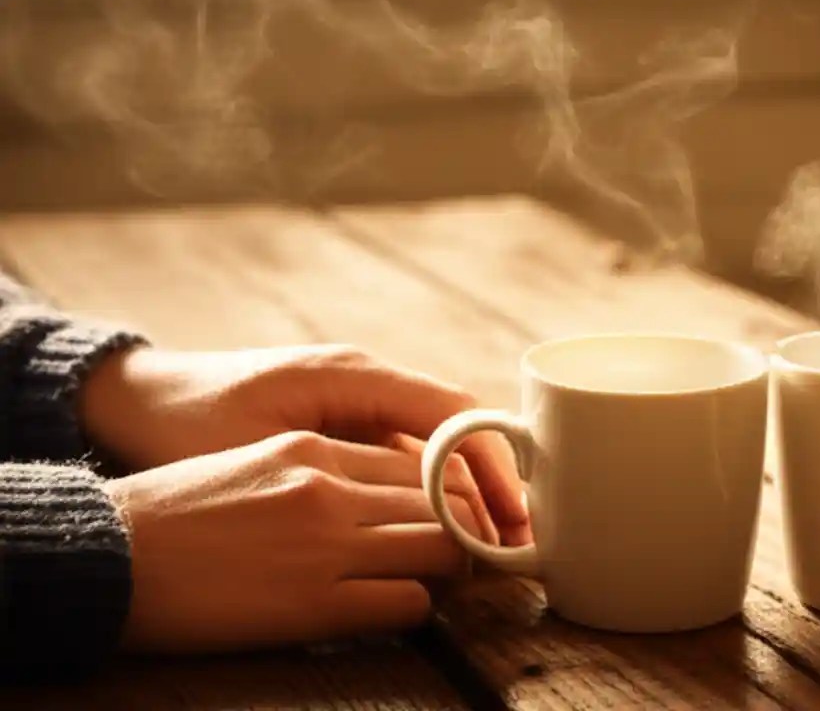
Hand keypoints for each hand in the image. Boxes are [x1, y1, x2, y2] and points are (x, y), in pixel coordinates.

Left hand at [83, 344, 529, 544]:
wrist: (133, 398)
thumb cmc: (185, 423)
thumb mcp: (261, 451)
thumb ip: (339, 476)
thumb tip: (418, 517)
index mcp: (355, 375)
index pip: (451, 414)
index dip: (492, 465)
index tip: (514, 516)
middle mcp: (368, 381)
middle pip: (456, 430)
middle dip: (492, 487)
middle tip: (517, 547)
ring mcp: (358, 401)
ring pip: (435, 445)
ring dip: (466, 494)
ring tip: (491, 550)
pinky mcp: (345, 423)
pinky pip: (406, 455)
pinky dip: (431, 493)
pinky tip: (442, 533)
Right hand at [103, 431, 482, 652]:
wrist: (109, 555)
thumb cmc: (175, 513)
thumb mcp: (254, 462)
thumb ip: (321, 470)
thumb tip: (379, 494)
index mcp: (313, 449)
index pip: (422, 461)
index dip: (454, 491)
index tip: (463, 512)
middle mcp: (329, 489)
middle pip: (444, 502)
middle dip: (468, 528)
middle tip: (471, 552)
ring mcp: (326, 545)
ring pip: (440, 548)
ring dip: (451, 569)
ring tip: (441, 581)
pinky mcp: (314, 604)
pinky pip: (406, 602)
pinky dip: (417, 608)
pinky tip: (401, 608)